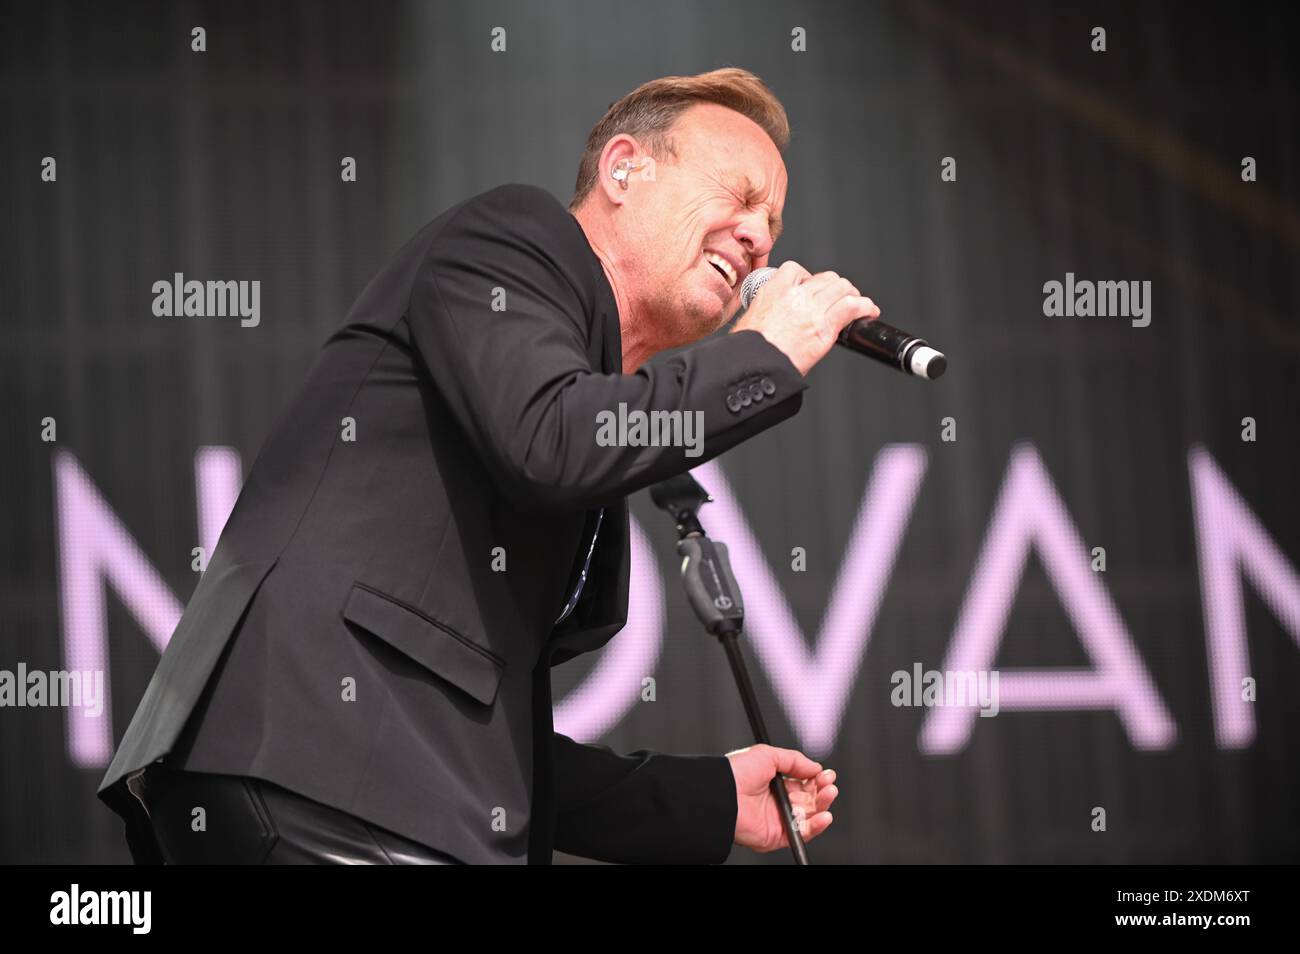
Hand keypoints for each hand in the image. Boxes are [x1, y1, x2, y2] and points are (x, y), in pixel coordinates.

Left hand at [726, 743, 837, 852]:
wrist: (722, 794)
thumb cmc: (736, 773)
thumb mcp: (768, 755)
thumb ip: (794, 760)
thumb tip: (815, 767)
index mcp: (774, 783)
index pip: (803, 784)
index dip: (817, 780)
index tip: (826, 775)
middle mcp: (777, 802)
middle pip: (810, 800)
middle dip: (823, 791)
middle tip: (829, 784)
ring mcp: (778, 819)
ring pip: (809, 816)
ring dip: (823, 806)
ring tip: (828, 794)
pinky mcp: (777, 836)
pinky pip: (802, 833)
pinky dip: (816, 826)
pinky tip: (823, 815)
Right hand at [730, 260, 880, 375]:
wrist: (754, 366)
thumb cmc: (748, 350)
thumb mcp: (749, 320)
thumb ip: (764, 311)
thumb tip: (768, 317)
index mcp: (773, 290)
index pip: (797, 269)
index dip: (808, 277)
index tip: (811, 286)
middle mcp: (795, 295)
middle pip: (826, 278)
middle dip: (835, 286)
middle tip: (838, 297)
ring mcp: (812, 310)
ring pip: (843, 288)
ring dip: (852, 294)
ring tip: (857, 303)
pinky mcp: (825, 328)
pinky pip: (852, 307)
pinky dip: (865, 307)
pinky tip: (869, 312)